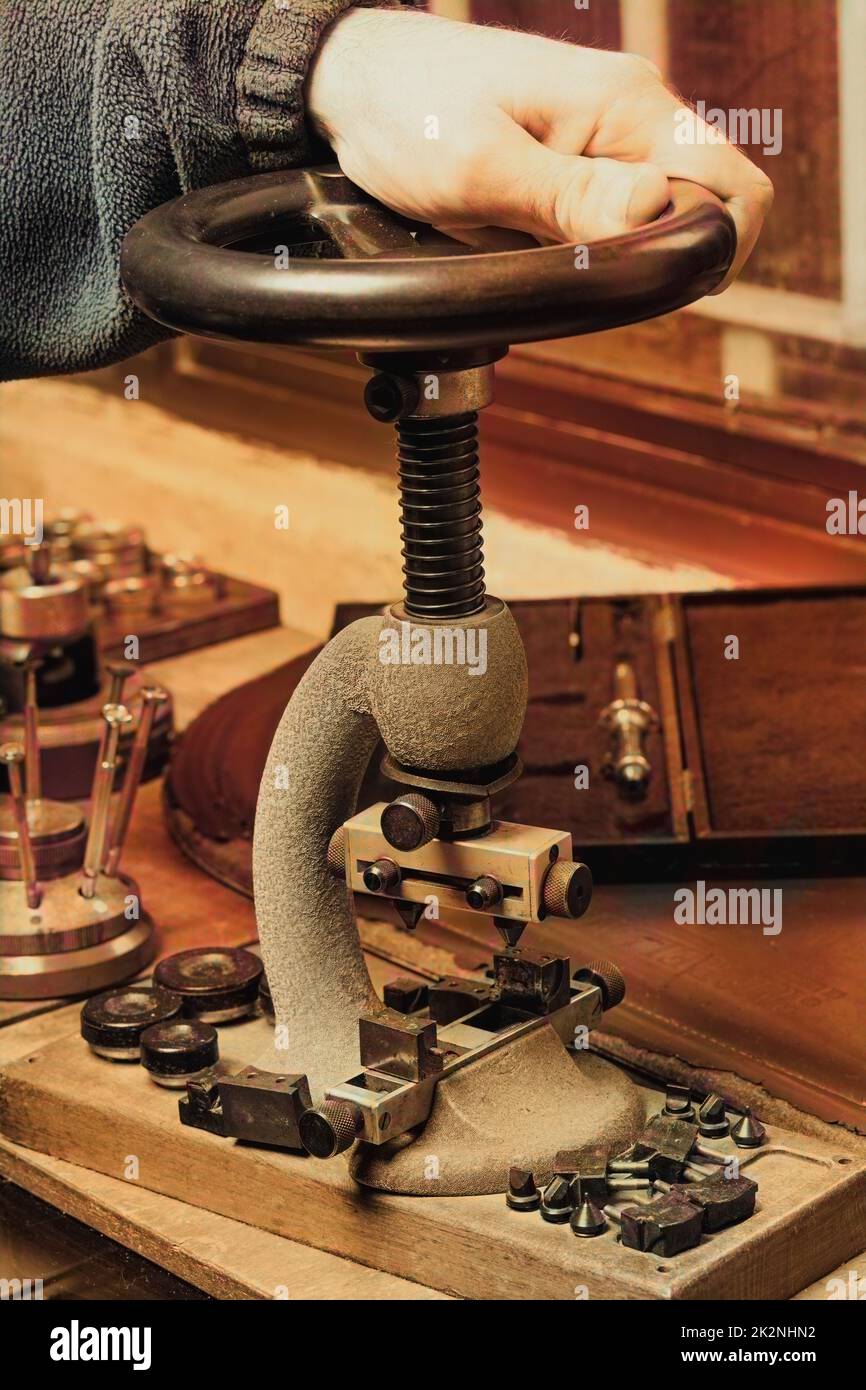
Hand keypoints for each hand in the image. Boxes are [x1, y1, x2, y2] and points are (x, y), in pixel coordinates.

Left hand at [308, 7, 772, 287]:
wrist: (352, 83)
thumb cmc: (407, 112)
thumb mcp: (482, 169)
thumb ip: (572, 199)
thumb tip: (657, 214)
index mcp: (629, 107)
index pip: (735, 187)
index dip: (713, 249)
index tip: (649, 283)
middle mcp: (632, 121)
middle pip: (700, 213)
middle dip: (655, 263)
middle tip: (575, 274)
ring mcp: (605, 145)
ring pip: (652, 228)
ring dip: (610, 262)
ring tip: (536, 252)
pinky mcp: (574, 169)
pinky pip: (606, 226)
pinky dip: (578, 253)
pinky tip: (526, 245)